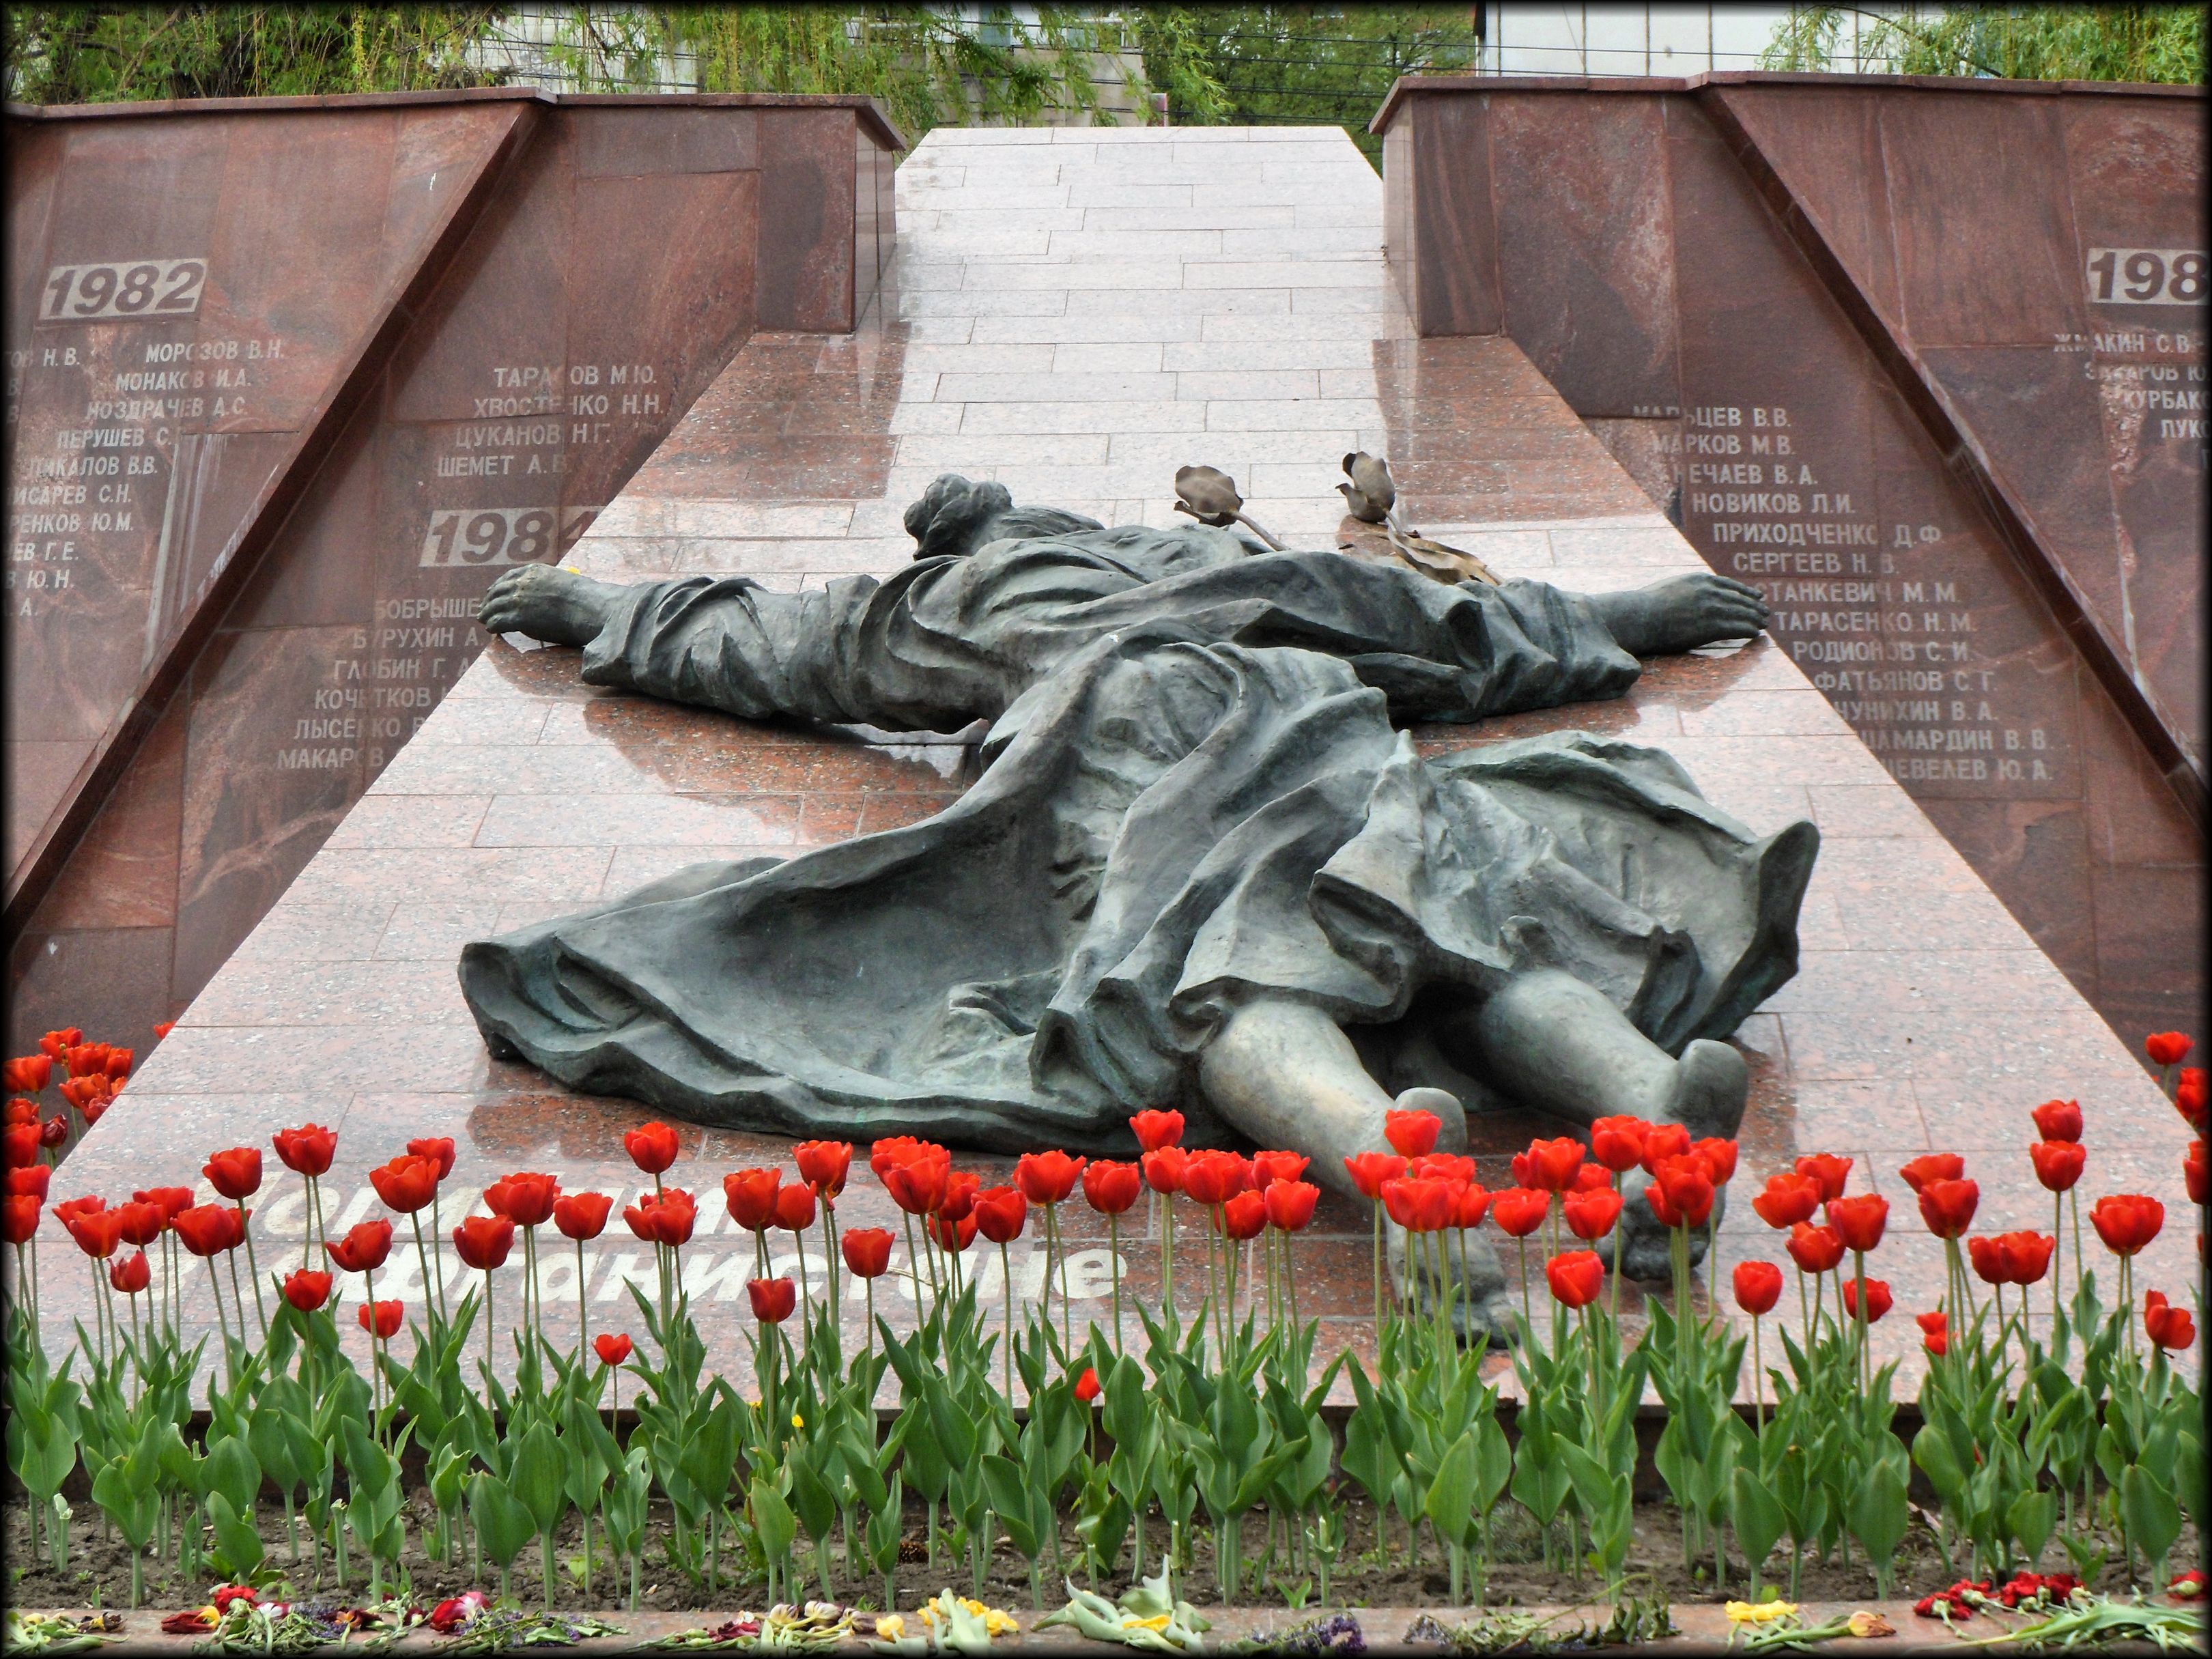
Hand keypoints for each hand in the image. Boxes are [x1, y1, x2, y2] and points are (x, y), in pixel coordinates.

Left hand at [477, 564, 622, 647]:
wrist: (590, 609)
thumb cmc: (587, 598)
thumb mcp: (566, 582)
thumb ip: (551, 585)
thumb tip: (552, 594)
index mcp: (535, 571)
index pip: (510, 576)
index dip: (499, 585)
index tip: (494, 590)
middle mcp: (523, 583)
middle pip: (498, 590)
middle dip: (489, 599)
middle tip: (485, 607)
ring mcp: (519, 600)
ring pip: (495, 606)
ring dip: (487, 613)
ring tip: (483, 619)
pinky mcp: (519, 618)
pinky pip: (499, 621)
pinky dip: (493, 625)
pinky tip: (491, 629)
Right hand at [1591, 571, 1768, 656]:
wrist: (1637, 617)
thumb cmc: (1644, 607)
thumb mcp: (1667, 588)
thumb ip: (1684, 590)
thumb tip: (1686, 597)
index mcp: (1698, 579)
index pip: (1729, 584)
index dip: (1745, 591)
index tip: (1757, 595)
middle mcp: (1708, 591)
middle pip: (1739, 598)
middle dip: (1754, 606)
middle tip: (1765, 612)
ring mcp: (1710, 608)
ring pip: (1741, 613)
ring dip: (1755, 619)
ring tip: (1764, 624)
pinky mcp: (1710, 626)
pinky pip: (1736, 628)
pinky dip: (1748, 630)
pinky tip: (1755, 633)